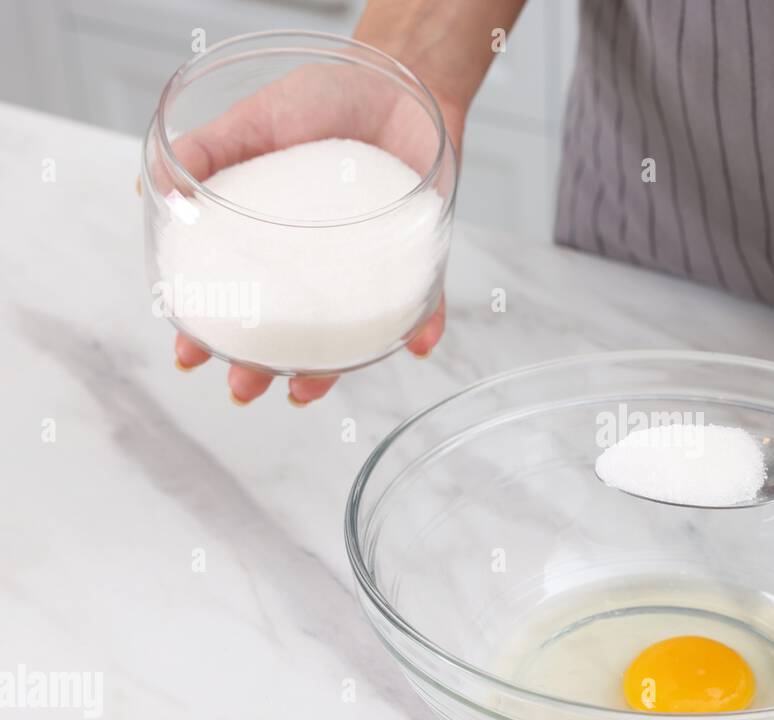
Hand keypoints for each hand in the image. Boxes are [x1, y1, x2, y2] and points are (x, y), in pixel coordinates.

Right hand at [152, 60, 463, 404]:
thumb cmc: (325, 98)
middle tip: (242, 388)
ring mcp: (370, 265)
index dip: (209, 328)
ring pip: (349, 334)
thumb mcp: (256, 120)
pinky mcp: (420, 256)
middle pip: (287, 331)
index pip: (236, 296)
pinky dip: (424, 325)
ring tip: (307, 392)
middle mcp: (320, 263)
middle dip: (261, 369)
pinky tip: (417, 345)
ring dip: (331, 369)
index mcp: (273, 240)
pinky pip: (425, 301)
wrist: (398, 77)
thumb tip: (153, 186)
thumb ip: (209, 150)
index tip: (189, 355)